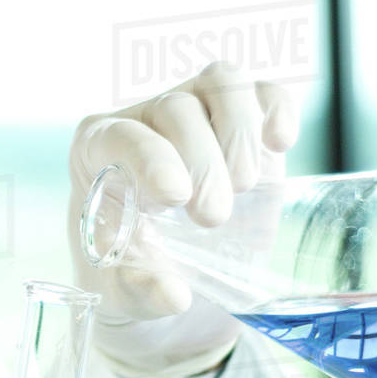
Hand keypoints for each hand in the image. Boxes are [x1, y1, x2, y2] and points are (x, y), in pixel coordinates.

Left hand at [67, 62, 300, 377]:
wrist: (176, 281)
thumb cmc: (134, 276)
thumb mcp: (126, 293)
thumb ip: (141, 290)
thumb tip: (172, 294)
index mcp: (97, 151)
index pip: (122, 134)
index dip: (152, 157)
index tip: (175, 197)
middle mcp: (144, 120)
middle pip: (177, 109)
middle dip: (203, 163)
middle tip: (214, 217)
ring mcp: (196, 114)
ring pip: (220, 83)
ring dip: (240, 132)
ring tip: (245, 184)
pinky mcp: (244, 124)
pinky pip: (263, 91)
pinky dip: (277, 109)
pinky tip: (279, 144)